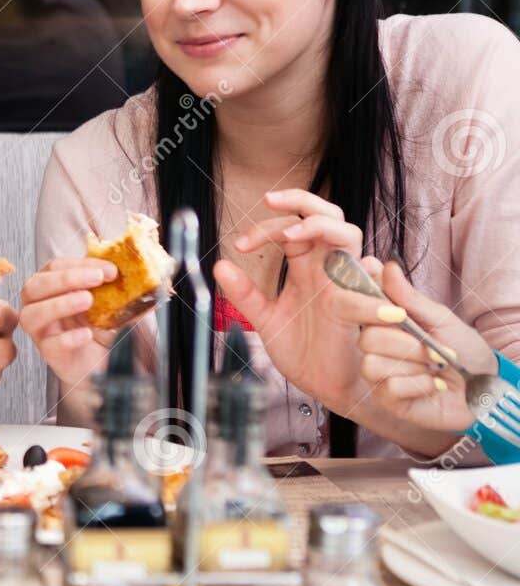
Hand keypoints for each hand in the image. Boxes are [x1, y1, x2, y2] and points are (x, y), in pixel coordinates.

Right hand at [19, 257, 118, 386]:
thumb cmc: (108, 331)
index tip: (109, 269)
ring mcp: (43, 332)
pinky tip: (87, 334)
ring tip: (87, 300)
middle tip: (96, 278)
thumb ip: (125, 290)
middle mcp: (41, 306)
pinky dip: (68, 338)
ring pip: (31, 314)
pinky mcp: (51, 355)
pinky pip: (51, 344)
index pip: (55, 267)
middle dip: (65, 278)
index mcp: (54, 288)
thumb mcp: (120, 305)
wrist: (110, 365)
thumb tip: (144, 278)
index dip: (80, 264)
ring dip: (59, 304)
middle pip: (35, 286)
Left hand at [212, 188, 364, 408]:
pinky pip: (366, 277)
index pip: (291, 227)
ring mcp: (345, 282)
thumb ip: (244, 293)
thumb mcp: (265, 318)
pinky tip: (327, 275)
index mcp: (306, 267)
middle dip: (300, 200)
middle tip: (268, 199)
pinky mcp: (358, 303)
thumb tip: (219, 265)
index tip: (240, 245)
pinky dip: (354, 269)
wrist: (325, 385)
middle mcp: (327, 267)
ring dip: (320, 224)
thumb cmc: (303, 350)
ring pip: (348, 232)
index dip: (266, 227)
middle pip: (326, 214)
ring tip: (289, 232)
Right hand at [343, 259, 495, 433]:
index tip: (397, 313)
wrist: (488, 387)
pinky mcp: (389, 400)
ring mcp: (381, 377)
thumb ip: (409, 298)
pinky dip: (420, 384)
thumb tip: (387, 266)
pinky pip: (390, 388)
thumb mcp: (441, 319)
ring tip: (436, 368)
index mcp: (387, 326)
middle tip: (435, 349)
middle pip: (367, 340)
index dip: (367, 309)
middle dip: (407, 344)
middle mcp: (378, 350)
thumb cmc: (466, 352)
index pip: (357, 312)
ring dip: (414, 365)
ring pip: (373, 365)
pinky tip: (435, 385)